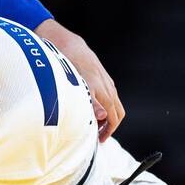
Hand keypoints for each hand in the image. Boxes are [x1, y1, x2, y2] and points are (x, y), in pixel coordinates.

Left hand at [34, 18, 124, 140]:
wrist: (67, 45)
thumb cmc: (68, 66)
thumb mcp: (76, 87)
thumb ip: (91, 103)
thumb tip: (103, 117)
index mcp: (103, 92)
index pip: (114, 117)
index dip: (109, 131)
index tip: (100, 140)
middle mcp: (107, 87)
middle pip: (117, 112)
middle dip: (110, 126)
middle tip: (99, 135)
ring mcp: (106, 81)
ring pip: (114, 103)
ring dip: (108, 116)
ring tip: (95, 124)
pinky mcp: (102, 76)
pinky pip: (110, 95)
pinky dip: (106, 105)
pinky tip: (93, 108)